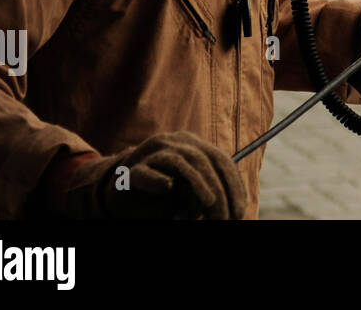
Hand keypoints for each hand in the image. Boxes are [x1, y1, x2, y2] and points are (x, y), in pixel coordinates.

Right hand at [57, 131, 246, 219]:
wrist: (120, 191)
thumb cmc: (162, 193)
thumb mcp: (190, 191)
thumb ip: (208, 191)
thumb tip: (233, 209)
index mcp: (194, 145)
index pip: (221, 160)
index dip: (234, 186)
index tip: (239, 211)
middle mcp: (175, 142)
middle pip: (205, 160)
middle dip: (219, 191)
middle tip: (224, 217)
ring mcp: (152, 152)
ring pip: (181, 161)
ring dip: (198, 184)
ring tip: (208, 204)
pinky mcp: (132, 168)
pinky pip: (146, 172)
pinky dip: (158, 181)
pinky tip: (167, 189)